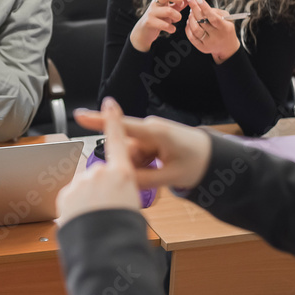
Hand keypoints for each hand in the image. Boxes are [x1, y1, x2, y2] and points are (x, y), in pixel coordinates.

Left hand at [57, 98, 141, 224]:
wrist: (103, 253)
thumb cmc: (123, 232)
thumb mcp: (133, 207)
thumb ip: (120, 192)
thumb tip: (110, 195)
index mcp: (122, 174)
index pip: (117, 139)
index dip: (113, 120)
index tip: (109, 104)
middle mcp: (100, 174)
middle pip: (99, 174)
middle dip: (101, 189)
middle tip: (108, 210)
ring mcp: (80, 183)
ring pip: (84, 188)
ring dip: (87, 201)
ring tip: (95, 221)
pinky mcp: (65, 195)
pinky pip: (72, 199)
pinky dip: (76, 209)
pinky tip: (83, 222)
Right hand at [74, 109, 212, 190]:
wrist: (214, 157)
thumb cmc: (198, 162)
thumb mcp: (172, 176)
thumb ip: (145, 179)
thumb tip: (121, 179)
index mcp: (156, 133)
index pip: (123, 126)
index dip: (100, 120)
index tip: (80, 115)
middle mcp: (150, 129)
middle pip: (124, 148)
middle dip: (130, 165)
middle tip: (149, 179)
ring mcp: (150, 133)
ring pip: (129, 154)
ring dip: (137, 167)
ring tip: (157, 176)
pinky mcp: (150, 138)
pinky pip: (136, 154)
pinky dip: (141, 165)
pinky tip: (155, 172)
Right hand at [129, 0, 188, 52]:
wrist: (144, 31)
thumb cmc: (159, 18)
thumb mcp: (171, 8)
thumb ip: (181, 2)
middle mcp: (155, 2)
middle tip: (181, 6)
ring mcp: (151, 12)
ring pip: (168, 11)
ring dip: (177, 17)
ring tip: (177, 20)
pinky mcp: (150, 22)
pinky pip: (165, 25)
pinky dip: (172, 28)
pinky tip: (172, 29)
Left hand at [184, 0, 240, 62]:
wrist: (227, 47)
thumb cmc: (226, 29)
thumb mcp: (228, 19)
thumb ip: (216, 12)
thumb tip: (201, 6)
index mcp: (224, 28)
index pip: (213, 18)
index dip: (205, 8)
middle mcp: (216, 37)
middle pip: (202, 22)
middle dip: (194, 9)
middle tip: (190, 0)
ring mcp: (208, 43)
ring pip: (195, 29)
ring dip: (190, 18)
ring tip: (191, 12)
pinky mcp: (201, 48)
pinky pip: (191, 36)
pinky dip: (188, 27)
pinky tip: (189, 21)